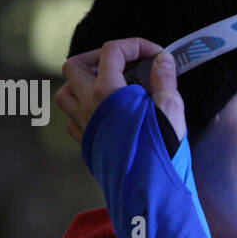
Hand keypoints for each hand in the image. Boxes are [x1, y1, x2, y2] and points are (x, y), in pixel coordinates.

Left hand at [57, 38, 185, 144]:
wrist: (147, 192)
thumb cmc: (161, 152)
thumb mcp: (170, 110)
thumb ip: (164, 80)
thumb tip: (161, 59)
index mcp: (108, 93)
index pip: (112, 51)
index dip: (135, 45)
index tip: (155, 55)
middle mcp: (88, 106)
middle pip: (75, 65)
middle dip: (98, 58)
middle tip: (123, 63)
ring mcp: (83, 125)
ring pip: (66, 92)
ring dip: (84, 83)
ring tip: (110, 86)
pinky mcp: (85, 144)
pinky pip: (71, 118)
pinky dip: (83, 109)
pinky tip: (105, 114)